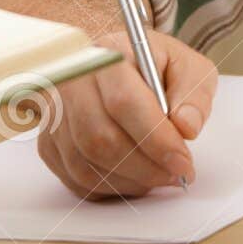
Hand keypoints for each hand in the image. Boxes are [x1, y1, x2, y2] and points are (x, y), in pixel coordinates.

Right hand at [36, 30, 217, 200]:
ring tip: (161, 176)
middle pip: (101, 138)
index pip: (124, 103)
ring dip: (130, 180)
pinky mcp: (50, 142)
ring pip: (87, 164)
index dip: (155, 139)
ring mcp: (56, 114)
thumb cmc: (156, 66)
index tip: (182, 161)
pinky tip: (136, 177)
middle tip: (177, 174)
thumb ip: (193, 94)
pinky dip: (111, 188)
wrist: (120, 66)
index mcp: (109, 55)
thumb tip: (186, 128)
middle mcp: (73, 83)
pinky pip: (76, 179)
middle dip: (145, 166)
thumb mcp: (188, 66)